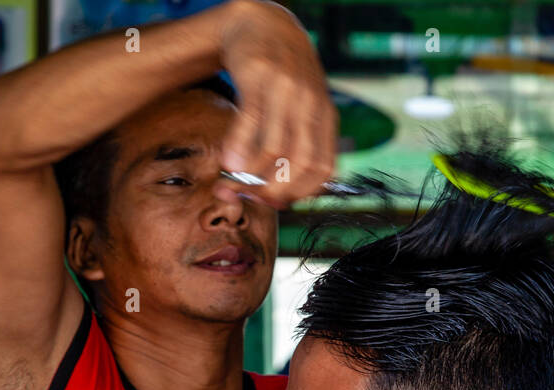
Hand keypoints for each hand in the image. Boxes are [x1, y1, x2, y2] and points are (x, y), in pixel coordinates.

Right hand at [214, 0, 337, 209]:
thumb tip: (273, 200)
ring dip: (252, 174)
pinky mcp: (260, 77)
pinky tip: (227, 163)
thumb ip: (292, 148)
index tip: (277, 202)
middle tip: (253, 198)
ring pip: (275, 147)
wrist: (264, 24)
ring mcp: (287, 90)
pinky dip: (238, 148)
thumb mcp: (300, 108)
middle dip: (275, 190)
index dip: (300, 193)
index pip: (323, 169)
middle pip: (300, 163)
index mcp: (326, 117)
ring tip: (233, 184)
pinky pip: (251, 121)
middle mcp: (311, 104)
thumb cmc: (281, 78)